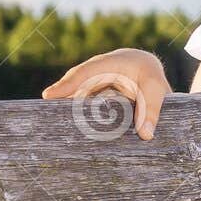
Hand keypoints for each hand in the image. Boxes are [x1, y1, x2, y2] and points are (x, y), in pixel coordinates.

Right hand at [41, 49, 170, 139]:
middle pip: (73, 86)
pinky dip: (75, 120)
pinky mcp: (90, 99)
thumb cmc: (149, 75)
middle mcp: (94, 74)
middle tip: (44, 116)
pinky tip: (69, 137)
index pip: (86, 72)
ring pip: (74, 99)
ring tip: (52, 130)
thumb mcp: (156, 87)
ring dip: (65, 113)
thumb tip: (145, 135)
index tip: (50, 96)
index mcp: (109, 63)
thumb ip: (152, 109)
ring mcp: (89, 86)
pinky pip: (81, 108)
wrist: (147, 70)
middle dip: (59, 99)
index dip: (67, 84)